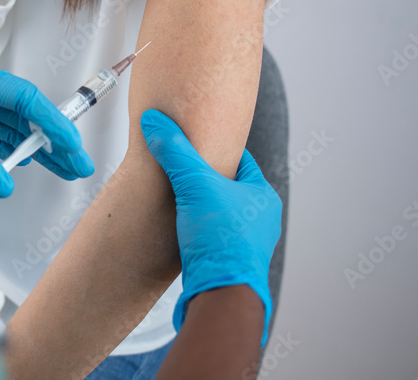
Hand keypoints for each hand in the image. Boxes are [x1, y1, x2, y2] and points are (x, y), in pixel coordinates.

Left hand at [0, 54, 93, 196]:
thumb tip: (5, 183)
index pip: (23, 97)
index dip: (52, 121)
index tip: (71, 144)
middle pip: (20, 116)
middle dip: (50, 139)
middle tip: (77, 164)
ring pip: (5, 133)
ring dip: (31, 151)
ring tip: (61, 170)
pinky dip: (3, 158)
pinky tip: (20, 168)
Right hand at [140, 109, 280, 344]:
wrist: (222, 296)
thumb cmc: (221, 242)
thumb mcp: (195, 184)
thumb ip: (174, 151)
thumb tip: (155, 122)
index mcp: (262, 196)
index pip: (239, 160)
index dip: (214, 150)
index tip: (193, 145)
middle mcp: (259, 220)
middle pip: (227, 188)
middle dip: (203, 180)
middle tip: (179, 171)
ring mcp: (246, 244)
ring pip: (219, 215)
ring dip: (199, 208)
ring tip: (175, 200)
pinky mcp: (227, 263)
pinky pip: (211, 238)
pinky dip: (196, 231)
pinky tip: (179, 229)